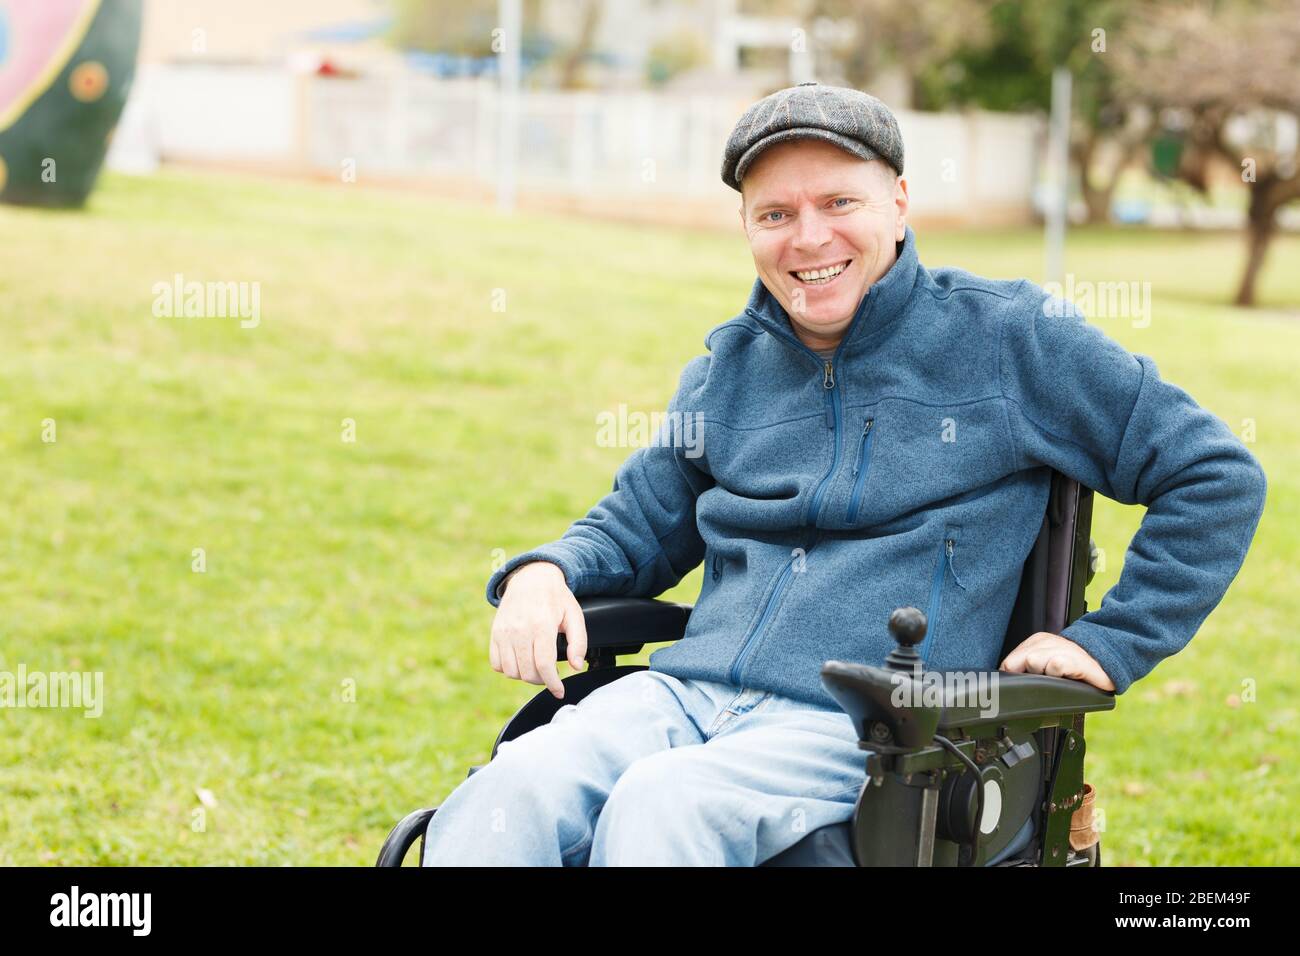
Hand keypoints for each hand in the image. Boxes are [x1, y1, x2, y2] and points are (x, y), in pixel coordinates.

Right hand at [490, 562, 586, 698]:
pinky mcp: (495, 633)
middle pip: (527, 672)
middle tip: (549, 674)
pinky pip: (496, 664)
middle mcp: (520, 630)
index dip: (552, 683)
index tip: (559, 691)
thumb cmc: (556, 598)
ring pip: (511, 671)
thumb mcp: (575, 616)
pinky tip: (520, 661)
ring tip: (535, 668)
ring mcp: (504, 632)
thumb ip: (579, 642)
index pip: (544, 665)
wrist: (531, 578)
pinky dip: (508, 669)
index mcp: (542, 625)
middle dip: (541, 680)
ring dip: (524, 676)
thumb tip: (576, 666)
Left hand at [1000, 632, 1115, 691]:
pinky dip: (1057, 674)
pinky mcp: (1070, 658)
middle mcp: (1043, 642)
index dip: (1011, 677)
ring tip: (1056, 678)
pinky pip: (1054, 666)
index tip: (1020, 684)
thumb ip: (1028, 669)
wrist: (1105, 661)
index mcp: (1034, 643)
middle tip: (1043, 680)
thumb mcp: (1047, 662)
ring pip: (1032, 662)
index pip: (1008, 663)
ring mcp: (1056, 648)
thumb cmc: (1074, 666)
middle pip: (1015, 663)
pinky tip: (1066, 677)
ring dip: (1041, 676)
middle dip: (1025, 676)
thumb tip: (1009, 682)